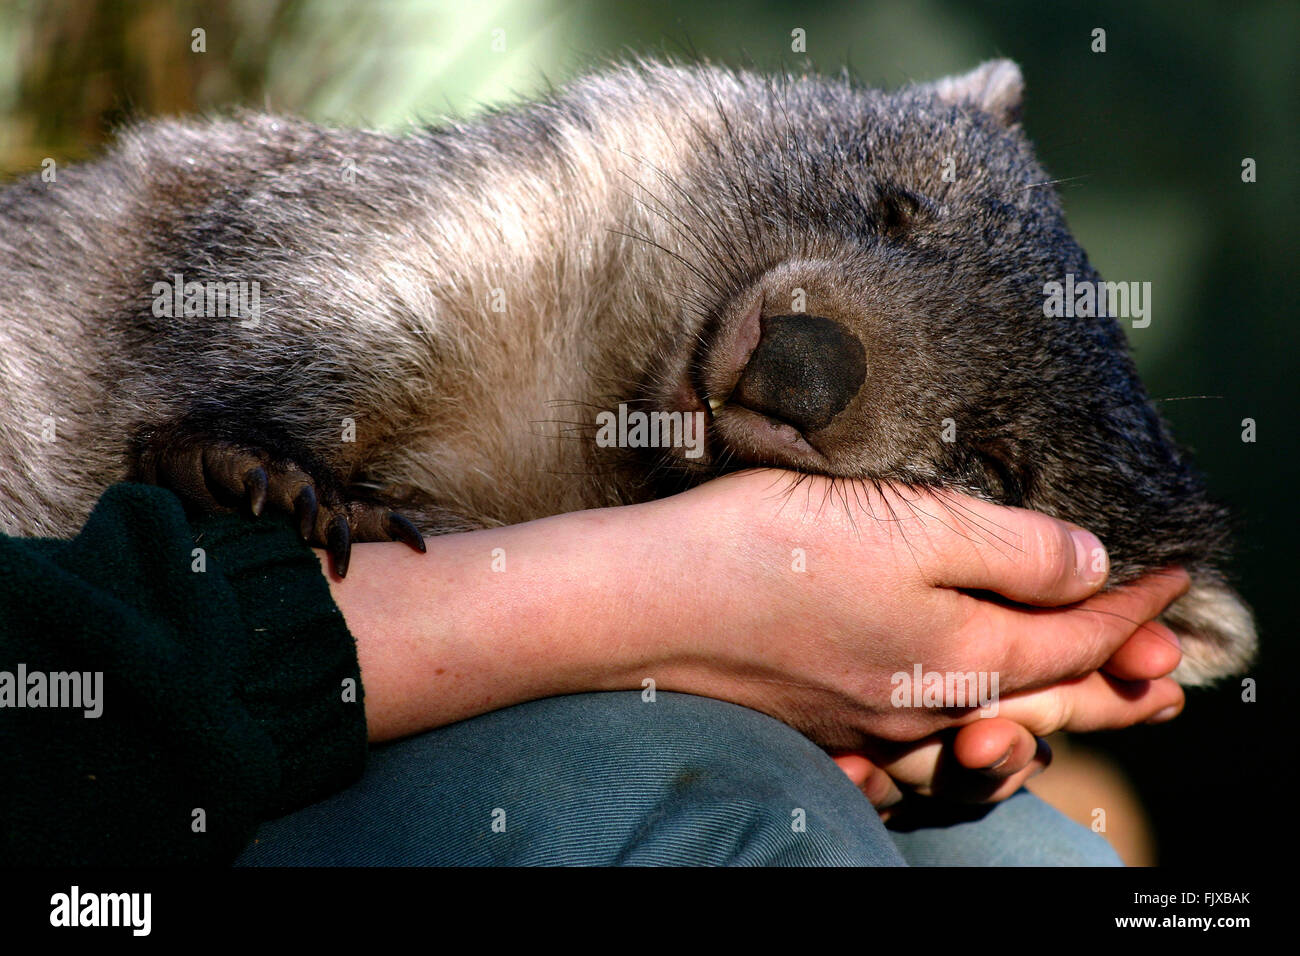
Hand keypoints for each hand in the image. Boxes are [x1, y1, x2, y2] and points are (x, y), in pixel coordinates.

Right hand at [329, 469, 1185, 752]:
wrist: (644, 606)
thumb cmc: (768, 552)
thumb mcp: (908, 524)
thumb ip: (1011, 546)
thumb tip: (1090, 563)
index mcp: (963, 653)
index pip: (1081, 633)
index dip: (1135, 604)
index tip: (1173, 575)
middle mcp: (928, 701)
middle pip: (1049, 694)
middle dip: (1119, 676)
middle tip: (1168, 668)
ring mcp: (875, 714)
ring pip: (993, 720)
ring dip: (1057, 706)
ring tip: (1096, 692)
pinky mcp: (829, 710)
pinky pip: (928, 735)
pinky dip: (974, 727)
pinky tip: (968, 717)